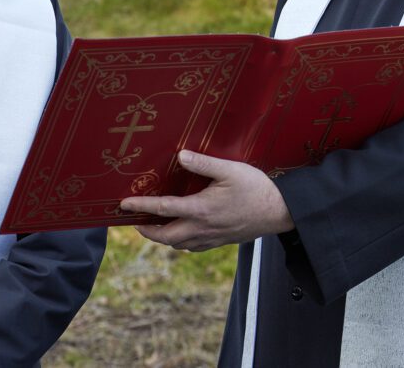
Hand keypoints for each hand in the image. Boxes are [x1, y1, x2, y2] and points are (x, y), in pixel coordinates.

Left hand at [120, 150, 294, 250]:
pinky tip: (181, 234)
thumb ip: (203, 163)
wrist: (281, 212)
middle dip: (147, 230)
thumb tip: (179, 156)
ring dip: (162, 237)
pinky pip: (193, 247)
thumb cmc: (256, 188)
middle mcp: (203, 228)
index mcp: (201, 209)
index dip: (141, 207)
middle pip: (165, 236)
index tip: (123, 204)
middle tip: (134, 221)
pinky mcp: (221, 241)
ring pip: (178, 244)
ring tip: (153, 226)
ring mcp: (212, 237)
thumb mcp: (230, 169)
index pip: (163, 209)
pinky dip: (180, 243)